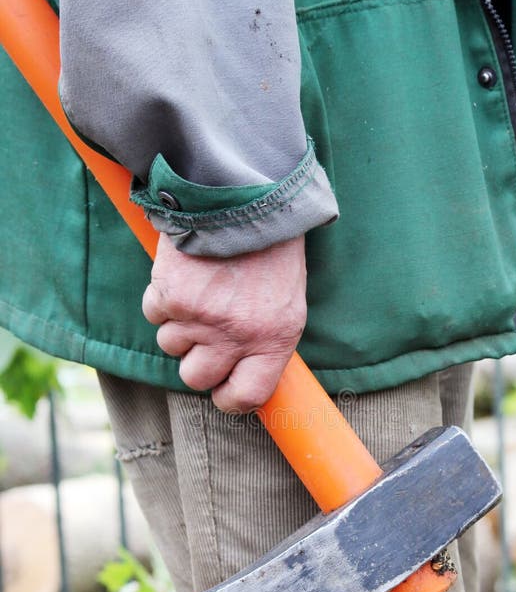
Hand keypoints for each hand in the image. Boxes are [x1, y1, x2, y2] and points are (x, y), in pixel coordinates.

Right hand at [142, 233, 306, 412]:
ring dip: (179, 323)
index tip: (223, 388)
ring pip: (170, 344)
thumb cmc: (271, 250)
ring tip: (201, 290)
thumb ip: (265, 342)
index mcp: (273, 339)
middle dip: (196, 360)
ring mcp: (200, 317)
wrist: (244, 194)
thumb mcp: (286, 302)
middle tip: (206, 334)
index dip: (229, 397)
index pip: (246, 396)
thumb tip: (243, 377)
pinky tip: (184, 275)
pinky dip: (163, 297)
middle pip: (196, 378)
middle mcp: (235, 335)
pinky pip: (154, 312)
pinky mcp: (170, 294)